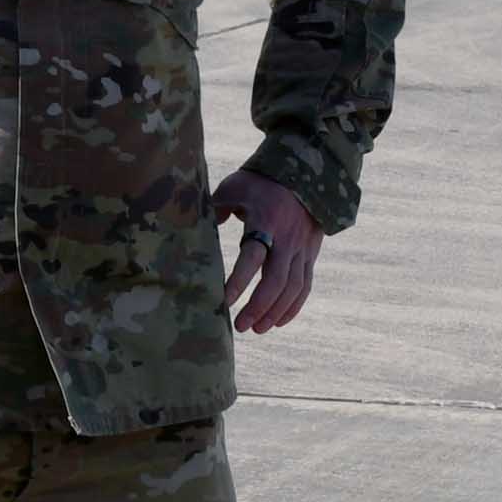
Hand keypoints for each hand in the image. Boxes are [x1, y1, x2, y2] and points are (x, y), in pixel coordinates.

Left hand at [215, 173, 322, 333]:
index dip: (238, 281)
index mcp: (265, 222)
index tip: (222, 301)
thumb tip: (191, 230)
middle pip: (276, 280)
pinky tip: (277, 321)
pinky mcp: (311, 254)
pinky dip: (293, 306)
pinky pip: (305, 285)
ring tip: (257, 329)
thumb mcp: (234, 188)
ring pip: (293, 288)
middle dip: (258, 306)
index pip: (252, 257)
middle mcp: (286, 239)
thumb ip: (214, 210)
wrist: (307, 171)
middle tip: (239, 326)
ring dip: (275, 312)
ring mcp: (302, 248)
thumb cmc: (260, 181)